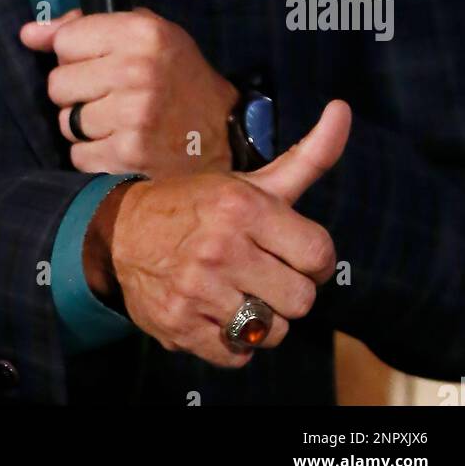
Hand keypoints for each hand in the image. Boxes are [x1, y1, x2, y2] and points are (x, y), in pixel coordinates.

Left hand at [19, 6, 239, 174]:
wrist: (226, 136)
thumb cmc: (178, 79)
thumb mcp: (146, 36)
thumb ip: (84, 27)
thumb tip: (28, 34)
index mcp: (141, 33)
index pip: (65, 40)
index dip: (75, 54)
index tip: (97, 63)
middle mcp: (136, 70)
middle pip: (58, 84)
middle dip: (76, 93)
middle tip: (108, 96)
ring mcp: (132, 116)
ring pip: (66, 122)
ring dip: (84, 126)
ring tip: (117, 122)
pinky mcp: (128, 155)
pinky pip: (78, 155)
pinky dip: (94, 155)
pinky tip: (121, 146)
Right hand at [84, 100, 351, 366]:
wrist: (120, 231)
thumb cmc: (199, 205)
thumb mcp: (252, 181)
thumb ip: (308, 155)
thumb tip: (344, 109)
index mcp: (243, 207)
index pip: (320, 255)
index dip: (311, 259)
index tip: (290, 252)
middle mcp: (221, 247)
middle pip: (301, 301)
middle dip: (288, 291)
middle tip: (261, 273)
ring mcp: (198, 290)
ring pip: (272, 332)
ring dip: (260, 320)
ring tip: (235, 291)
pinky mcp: (180, 325)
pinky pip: (237, 356)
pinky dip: (231, 343)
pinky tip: (214, 312)